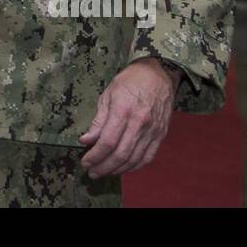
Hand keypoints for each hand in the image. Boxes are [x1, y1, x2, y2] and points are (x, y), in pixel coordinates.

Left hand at [78, 57, 177, 178]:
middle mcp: (139, 123)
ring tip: (105, 172)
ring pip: (134, 159)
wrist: (158, 74)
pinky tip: (124, 168)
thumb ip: (98, 120)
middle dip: (104, 167)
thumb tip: (86, 140)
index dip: (95, 156)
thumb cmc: (130, 81)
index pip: (107, 142)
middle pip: (120, 154)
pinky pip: (148, 157)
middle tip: (92, 173)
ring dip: (118, 170)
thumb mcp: (108, 95)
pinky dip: (135, 166)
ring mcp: (152, 130)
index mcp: (123, 111)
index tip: (85, 162)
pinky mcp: (161, 134)